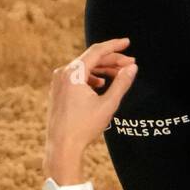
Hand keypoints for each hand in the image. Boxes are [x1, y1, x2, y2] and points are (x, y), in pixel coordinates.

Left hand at [44, 38, 137, 171]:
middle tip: (130, 64)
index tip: (127, 42)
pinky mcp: (58, 90)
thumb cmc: (83, 127)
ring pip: (84, 68)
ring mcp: (58, 82)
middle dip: (112, 60)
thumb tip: (132, 68)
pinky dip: (91, 77)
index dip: (114, 45)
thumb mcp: (108, 104)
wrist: (62, 147)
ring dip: (102, 69)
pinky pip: (77, 77)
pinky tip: (100, 84)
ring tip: (119, 74)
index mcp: (73, 73)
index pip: (97, 51)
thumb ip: (122, 83)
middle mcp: (63, 73)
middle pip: (91, 59)